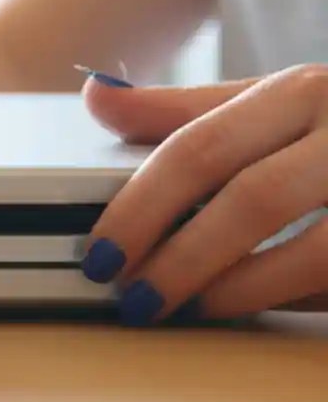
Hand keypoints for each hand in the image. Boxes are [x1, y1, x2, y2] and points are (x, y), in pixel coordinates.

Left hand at [79, 65, 327, 324]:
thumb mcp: (275, 106)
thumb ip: (186, 110)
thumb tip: (95, 93)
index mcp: (305, 90)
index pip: (200, 147)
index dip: (141, 206)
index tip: (100, 252)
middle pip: (252, 199)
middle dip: (181, 257)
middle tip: (133, 297)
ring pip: (315, 250)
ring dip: (241, 289)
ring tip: (191, 309)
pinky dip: (300, 299)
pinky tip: (261, 310)